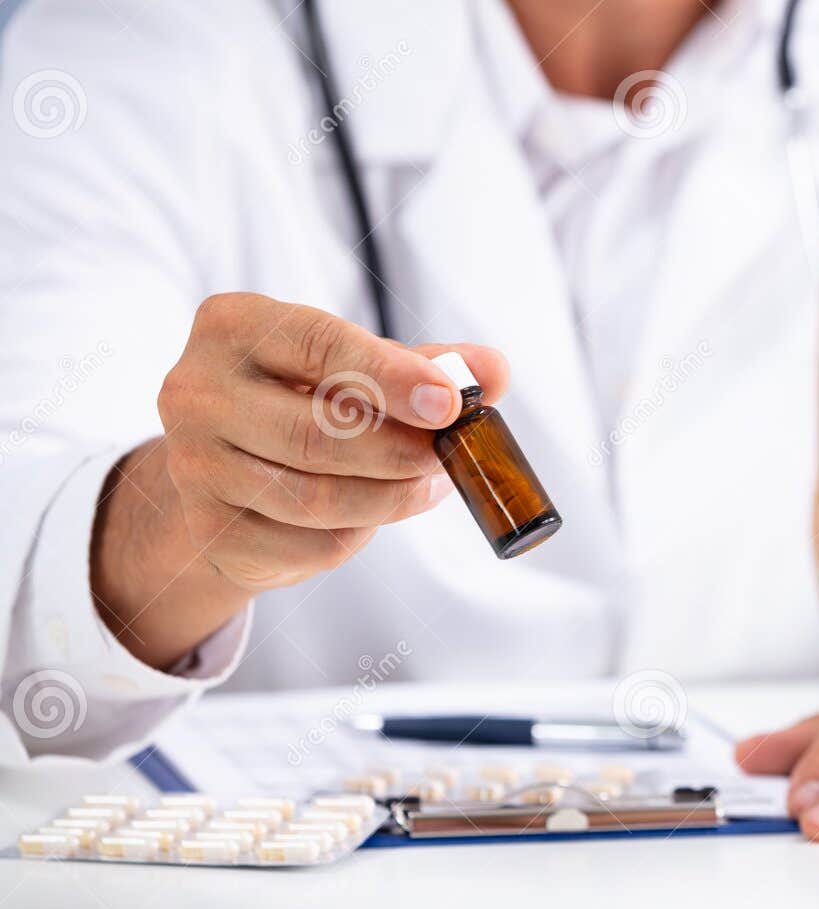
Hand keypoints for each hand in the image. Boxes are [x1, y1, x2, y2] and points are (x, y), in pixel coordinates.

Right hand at [91, 293, 506, 668]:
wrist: (225, 469)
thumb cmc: (303, 398)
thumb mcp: (360, 367)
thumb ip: (428, 365)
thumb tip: (495, 369)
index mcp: (231, 326)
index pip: (317, 344)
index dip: (389, 376)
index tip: (449, 403)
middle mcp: (195, 391)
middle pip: (316, 433)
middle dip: (399, 452)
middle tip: (447, 457)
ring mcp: (194, 464)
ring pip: (315, 498)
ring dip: (390, 498)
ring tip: (429, 484)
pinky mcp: (211, 529)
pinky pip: (309, 544)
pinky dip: (360, 533)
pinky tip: (377, 513)